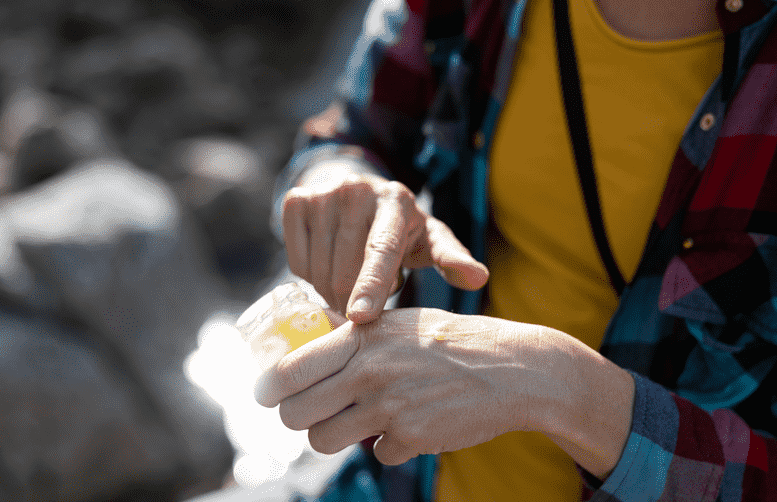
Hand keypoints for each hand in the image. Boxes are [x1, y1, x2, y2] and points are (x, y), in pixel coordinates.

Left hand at [254, 308, 537, 464]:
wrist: (511, 369)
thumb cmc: (451, 342)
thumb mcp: (398, 323)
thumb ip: (354, 333)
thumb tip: (307, 336)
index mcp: (361, 336)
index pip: (289, 370)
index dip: (268, 388)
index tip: (265, 395)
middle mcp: (369, 370)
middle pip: (296, 414)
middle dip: (298, 419)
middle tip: (312, 414)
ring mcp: (389, 406)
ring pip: (323, 440)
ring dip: (335, 435)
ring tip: (358, 421)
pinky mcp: (411, 438)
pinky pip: (376, 453)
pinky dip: (389, 445)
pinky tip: (412, 424)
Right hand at [282, 168, 488, 321]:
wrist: (359, 192)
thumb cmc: (402, 229)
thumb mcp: (430, 240)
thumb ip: (452, 259)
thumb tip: (479, 278)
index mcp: (396, 200)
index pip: (382, 250)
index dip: (372, 285)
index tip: (360, 317)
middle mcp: (357, 190)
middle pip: (345, 269)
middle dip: (352, 302)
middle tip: (364, 310)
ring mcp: (323, 192)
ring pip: (318, 269)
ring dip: (332, 291)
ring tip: (351, 281)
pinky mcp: (295, 199)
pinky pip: (297, 261)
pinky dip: (310, 275)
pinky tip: (328, 264)